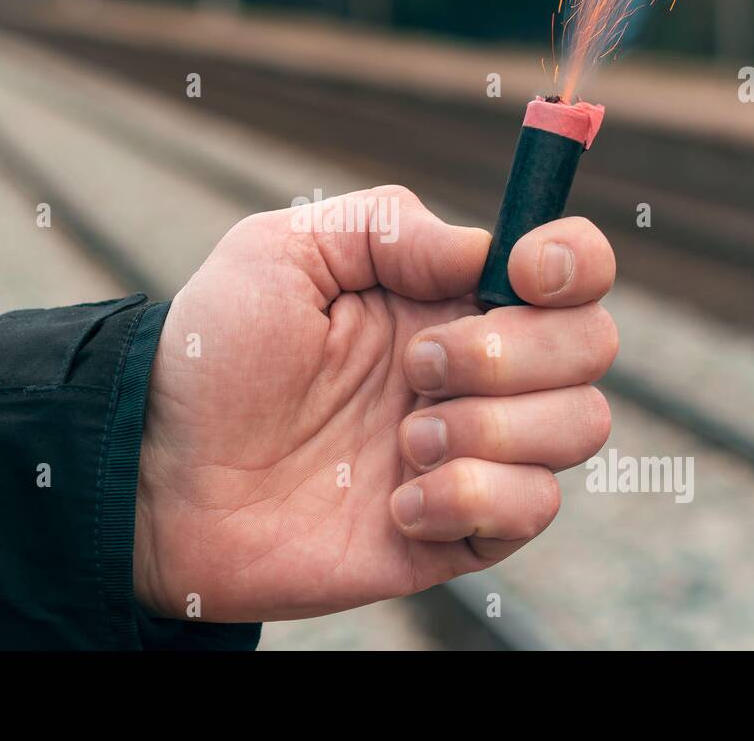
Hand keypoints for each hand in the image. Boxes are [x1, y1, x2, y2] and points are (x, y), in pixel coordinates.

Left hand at [135, 186, 616, 620]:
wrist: (160, 473)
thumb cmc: (213, 354)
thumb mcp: (282, 250)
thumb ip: (386, 225)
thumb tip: (486, 250)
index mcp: (444, 295)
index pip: (569, 269)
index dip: (574, 263)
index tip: (520, 274)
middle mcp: (474, 368)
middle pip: (592, 346)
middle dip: (515, 353)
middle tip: (415, 366)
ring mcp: (471, 449)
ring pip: (580, 428)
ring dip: (492, 429)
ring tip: (399, 440)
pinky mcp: (455, 529)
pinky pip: (529, 513)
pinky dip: (472, 500)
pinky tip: (396, 504)